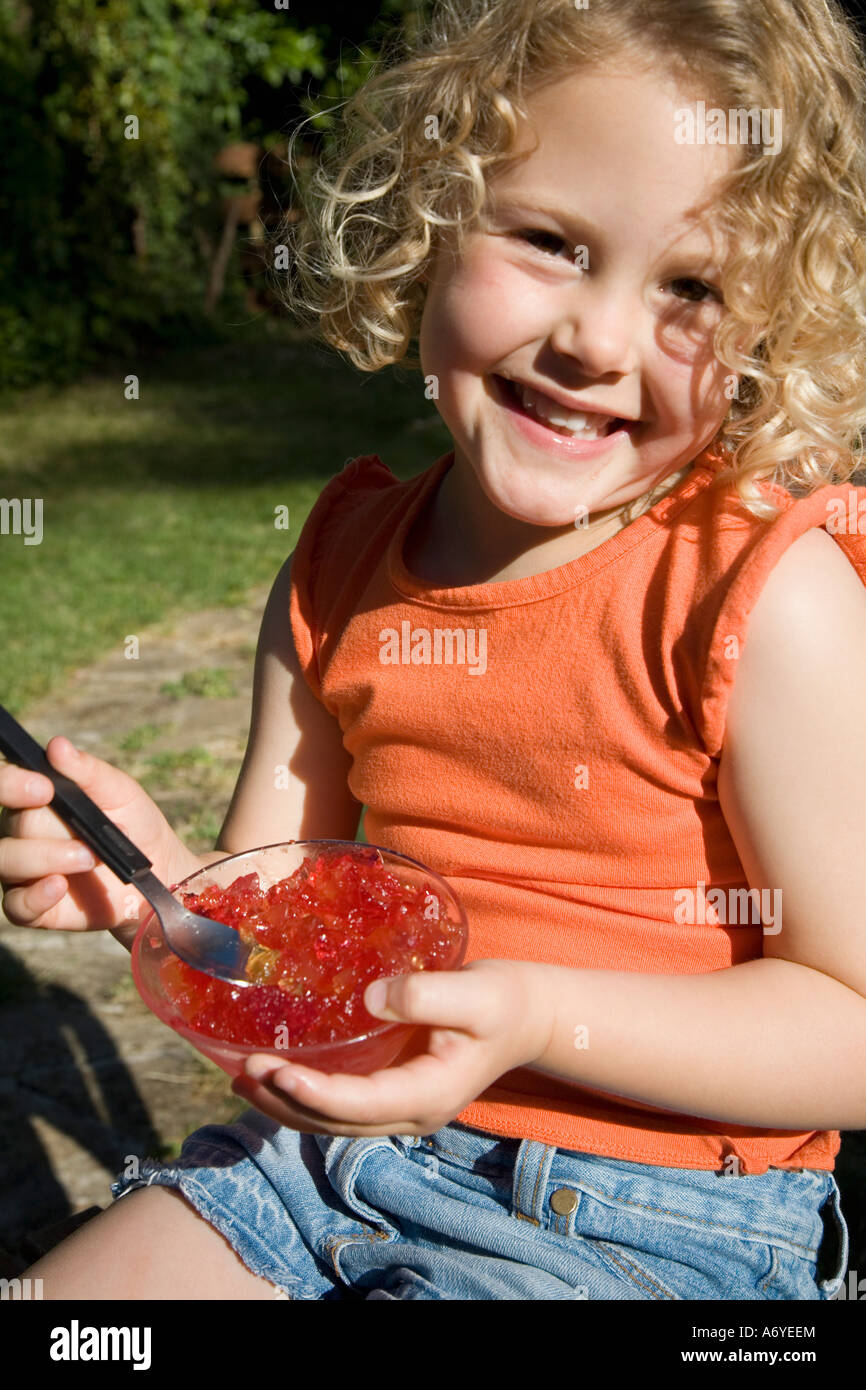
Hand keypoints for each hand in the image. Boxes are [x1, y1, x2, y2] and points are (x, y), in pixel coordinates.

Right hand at [0, 736, 196, 947]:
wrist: (156, 874)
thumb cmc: (134, 824)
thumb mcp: (120, 792)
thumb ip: (88, 771)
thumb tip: (57, 745)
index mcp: (35, 799)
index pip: (3, 783)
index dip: (11, 783)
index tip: (44, 788)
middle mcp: (20, 832)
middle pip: (9, 823)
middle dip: (42, 826)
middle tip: (81, 833)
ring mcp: (23, 870)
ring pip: (5, 860)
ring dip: (46, 858)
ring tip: (89, 858)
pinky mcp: (32, 906)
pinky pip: (16, 905)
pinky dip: (36, 896)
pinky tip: (59, 887)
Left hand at [231, 957, 551, 1136]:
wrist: (527, 1015)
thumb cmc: (505, 1000)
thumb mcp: (476, 991)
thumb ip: (427, 994)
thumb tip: (370, 997)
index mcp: (429, 1095)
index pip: (360, 1105)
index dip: (314, 1093)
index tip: (275, 1070)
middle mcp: (410, 1113)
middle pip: (335, 1122)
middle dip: (284, 1100)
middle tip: (241, 1069)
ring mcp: (399, 1108)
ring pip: (331, 1120)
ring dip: (284, 1103)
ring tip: (240, 1076)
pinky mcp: (392, 1090)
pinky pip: (339, 1103)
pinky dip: (302, 1092)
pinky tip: (273, 1073)